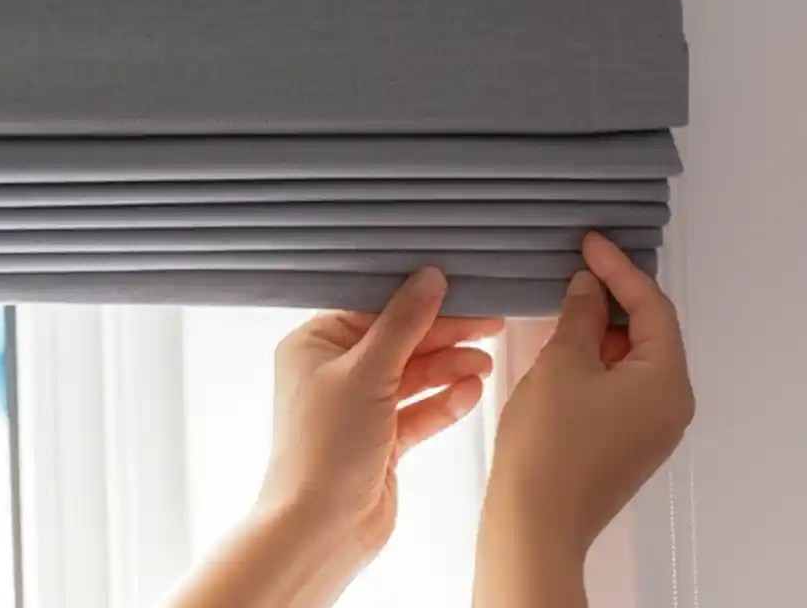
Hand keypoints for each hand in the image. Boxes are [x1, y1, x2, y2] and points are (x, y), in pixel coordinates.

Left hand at [262, 268, 502, 556]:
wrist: (319, 529)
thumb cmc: (326, 447)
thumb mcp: (366, 373)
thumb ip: (403, 324)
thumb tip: (429, 277)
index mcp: (314, 345)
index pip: (373, 308)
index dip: (418, 300)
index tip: (462, 290)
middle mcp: (333, 372)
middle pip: (399, 340)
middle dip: (444, 335)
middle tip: (492, 324)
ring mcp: (358, 408)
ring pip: (413, 376)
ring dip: (449, 368)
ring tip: (485, 364)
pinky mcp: (381, 441)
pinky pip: (418, 412)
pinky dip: (444, 402)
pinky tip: (472, 393)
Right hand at [485, 233, 694, 556]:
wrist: (535, 522)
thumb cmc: (548, 448)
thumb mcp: (562, 363)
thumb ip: (581, 316)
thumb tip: (589, 288)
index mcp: (667, 381)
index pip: (651, 307)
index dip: (619, 268)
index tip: (591, 243)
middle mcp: (670, 406)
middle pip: (648, 334)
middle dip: (610, 301)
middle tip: (574, 272)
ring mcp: (649, 429)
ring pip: (630, 362)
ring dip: (599, 333)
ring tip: (561, 312)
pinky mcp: (625, 445)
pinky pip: (618, 389)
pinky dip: (594, 364)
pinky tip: (562, 356)